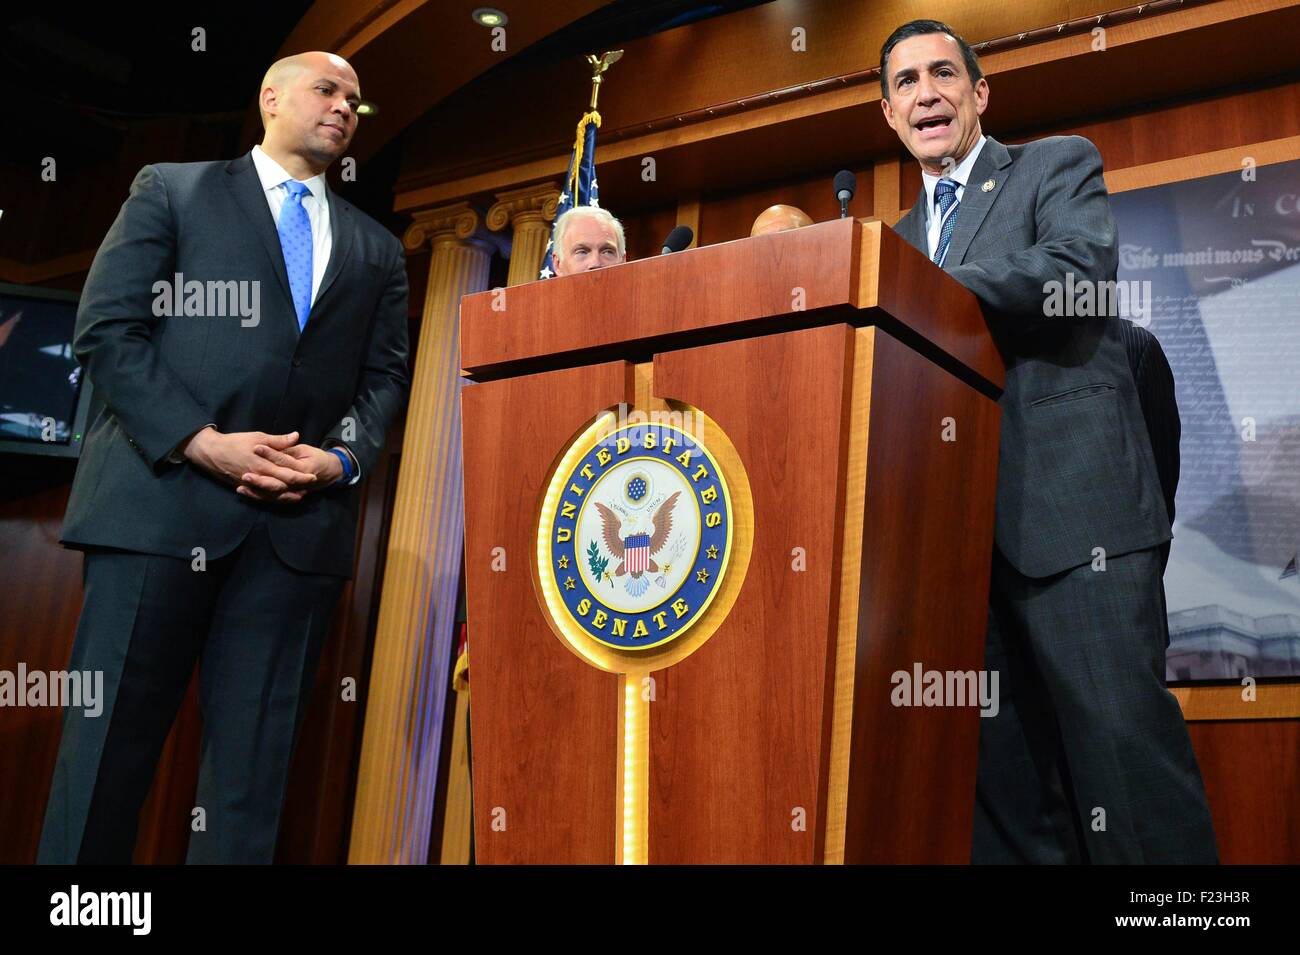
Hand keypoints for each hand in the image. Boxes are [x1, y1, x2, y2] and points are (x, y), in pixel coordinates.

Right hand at [182, 428, 315, 499]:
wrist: (211, 453)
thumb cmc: (235, 442)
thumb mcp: (258, 437)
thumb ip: (278, 441)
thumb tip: (296, 436)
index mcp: (263, 465)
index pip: (287, 474)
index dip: (301, 477)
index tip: (313, 476)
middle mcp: (258, 478)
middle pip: (282, 487)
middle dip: (297, 488)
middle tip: (311, 487)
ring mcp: (251, 485)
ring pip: (273, 496)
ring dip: (287, 496)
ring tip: (300, 495)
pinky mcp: (245, 488)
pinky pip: (261, 497)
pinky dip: (273, 498)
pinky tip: (280, 497)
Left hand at [240, 442, 344, 502]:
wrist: (330, 472)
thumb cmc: (317, 458)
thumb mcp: (305, 450)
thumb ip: (290, 447)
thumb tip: (286, 439)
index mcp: (304, 468)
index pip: (284, 461)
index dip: (271, 454)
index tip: (256, 447)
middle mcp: (298, 483)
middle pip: (278, 483)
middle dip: (261, 480)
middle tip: (245, 474)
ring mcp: (292, 491)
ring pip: (273, 494)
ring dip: (256, 489)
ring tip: (242, 482)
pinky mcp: (285, 496)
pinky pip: (270, 499)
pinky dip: (256, 495)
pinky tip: (242, 490)